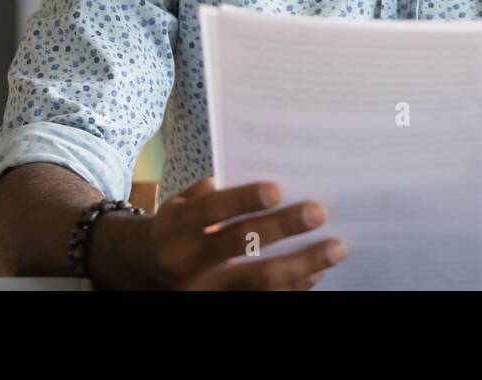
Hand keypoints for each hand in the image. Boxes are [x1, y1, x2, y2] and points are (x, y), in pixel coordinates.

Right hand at [140, 176, 345, 288]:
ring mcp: (205, 293)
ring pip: (259, 282)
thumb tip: (260, 172)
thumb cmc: (177, 228)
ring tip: (336, 248)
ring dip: (302, 265)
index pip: (212, 211)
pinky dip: (295, 288)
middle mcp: (188, 263)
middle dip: (283, 228)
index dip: (244, 200)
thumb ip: (213, 191)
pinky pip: (263, 302)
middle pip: (240, 246)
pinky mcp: (221, 308)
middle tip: (319, 212)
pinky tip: (318, 272)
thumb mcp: (180, 203)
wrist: (145, 273)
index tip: (278, 189)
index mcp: (176, 228)